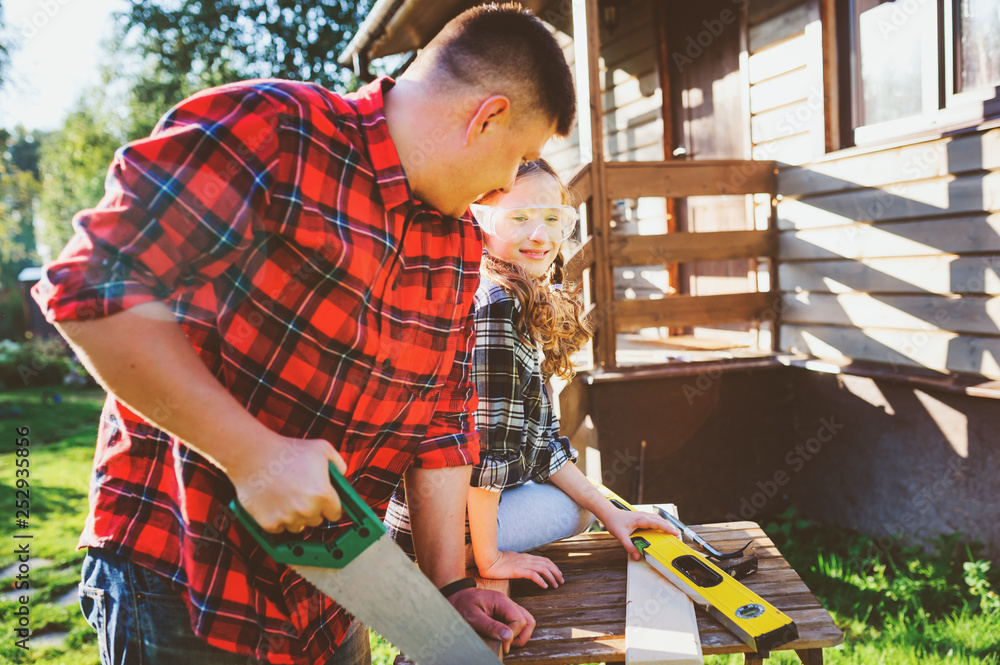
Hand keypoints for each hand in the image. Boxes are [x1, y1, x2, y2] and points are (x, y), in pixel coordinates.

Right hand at [230, 437, 346, 533]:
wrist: (253, 455)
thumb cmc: (287, 450)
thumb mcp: (322, 448)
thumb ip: (338, 463)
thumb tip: (342, 475)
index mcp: (323, 494)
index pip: (335, 514)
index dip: (330, 507)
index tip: (324, 503)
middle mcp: (307, 510)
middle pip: (317, 520)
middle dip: (312, 510)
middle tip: (301, 494)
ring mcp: (288, 518)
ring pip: (298, 526)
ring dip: (295, 516)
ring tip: (286, 497)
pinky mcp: (269, 523)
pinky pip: (279, 528)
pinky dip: (277, 519)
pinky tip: (273, 502)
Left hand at [448, 587, 535, 654]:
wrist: (454, 595)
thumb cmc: (461, 604)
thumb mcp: (473, 617)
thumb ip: (491, 626)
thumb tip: (509, 637)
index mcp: (501, 601)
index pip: (520, 620)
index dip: (513, 635)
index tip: (503, 644)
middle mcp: (507, 602)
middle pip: (528, 621)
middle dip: (520, 636)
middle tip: (506, 645)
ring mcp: (507, 607)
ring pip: (526, 621)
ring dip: (520, 634)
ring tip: (506, 643)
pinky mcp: (504, 611)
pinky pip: (517, 621)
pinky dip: (515, 631)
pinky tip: (503, 637)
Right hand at [478, 550, 563, 588]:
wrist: (487, 560)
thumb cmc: (496, 561)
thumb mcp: (511, 560)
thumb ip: (519, 563)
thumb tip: (524, 567)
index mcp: (525, 557)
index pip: (544, 560)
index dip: (553, 567)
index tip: (558, 574)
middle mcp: (526, 559)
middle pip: (547, 564)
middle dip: (556, 572)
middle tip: (561, 581)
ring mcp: (522, 564)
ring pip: (543, 569)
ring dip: (551, 577)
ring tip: (555, 585)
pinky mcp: (517, 570)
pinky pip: (533, 575)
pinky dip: (541, 580)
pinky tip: (544, 586)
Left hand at [600, 509, 679, 560]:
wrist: (609, 514)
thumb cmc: (614, 522)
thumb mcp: (621, 536)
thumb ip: (629, 546)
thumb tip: (637, 556)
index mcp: (641, 520)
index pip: (658, 523)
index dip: (667, 528)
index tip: (675, 533)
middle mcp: (643, 516)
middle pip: (660, 520)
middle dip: (669, 527)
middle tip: (676, 536)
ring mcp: (642, 515)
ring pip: (657, 518)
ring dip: (665, 524)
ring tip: (670, 532)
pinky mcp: (641, 516)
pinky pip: (653, 519)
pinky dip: (659, 523)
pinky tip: (660, 528)